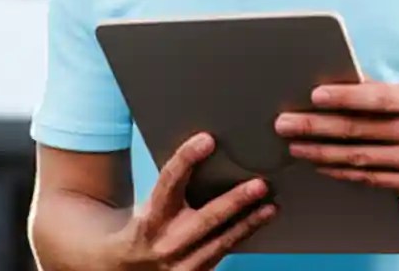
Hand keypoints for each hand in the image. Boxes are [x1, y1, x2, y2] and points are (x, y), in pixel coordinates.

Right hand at [109, 132, 277, 269]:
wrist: (128, 270)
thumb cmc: (145, 229)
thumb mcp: (149, 208)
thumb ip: (173, 188)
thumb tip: (207, 150)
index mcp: (151, 217)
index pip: (169, 181)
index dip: (187, 159)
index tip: (207, 139)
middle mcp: (166, 242)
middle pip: (206, 219)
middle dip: (234, 201)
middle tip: (259, 184)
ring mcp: (182, 265)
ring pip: (221, 243)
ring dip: (248, 224)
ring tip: (270, 207)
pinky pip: (223, 255)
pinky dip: (242, 237)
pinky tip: (259, 223)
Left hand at [274, 82, 398, 202]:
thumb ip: (380, 90)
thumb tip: (337, 77)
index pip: (379, 97)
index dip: (346, 96)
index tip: (314, 95)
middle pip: (361, 130)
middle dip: (317, 126)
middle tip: (285, 124)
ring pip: (361, 158)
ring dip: (322, 153)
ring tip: (294, 146)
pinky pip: (371, 180)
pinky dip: (342, 172)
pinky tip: (320, 165)